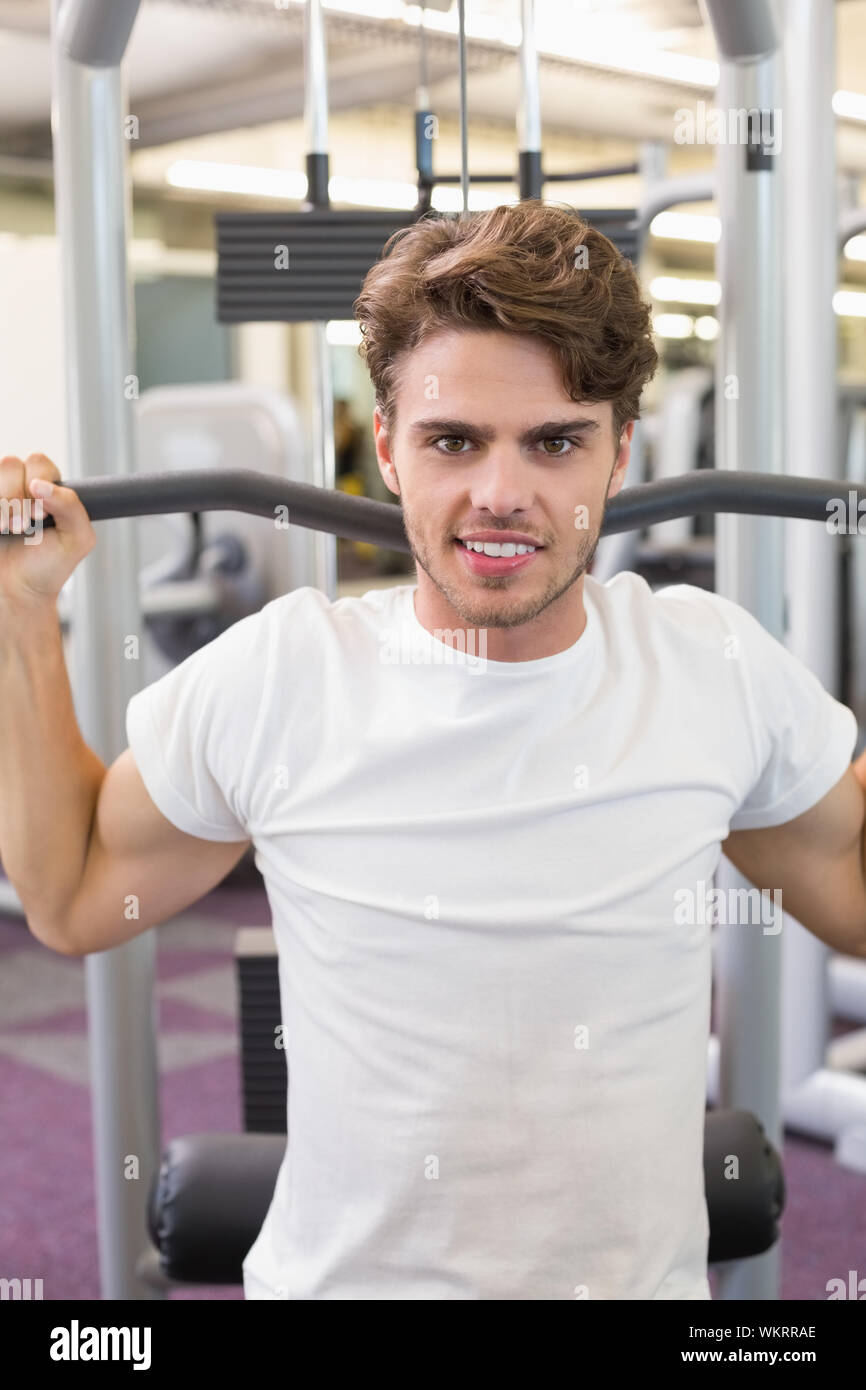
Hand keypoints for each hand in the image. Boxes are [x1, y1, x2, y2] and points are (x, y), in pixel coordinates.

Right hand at [0, 453, 95, 608]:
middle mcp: (19, 487)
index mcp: (47, 489)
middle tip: (23, 527)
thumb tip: (41, 485)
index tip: (41, 514)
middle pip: (10, 464)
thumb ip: (72, 507)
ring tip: (7, 530)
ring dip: (2, 505)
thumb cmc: (47, 567)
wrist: (16, 592)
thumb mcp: (77, 540)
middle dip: (17, 497)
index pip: (38, 463)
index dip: (38, 482)